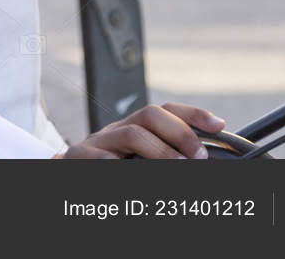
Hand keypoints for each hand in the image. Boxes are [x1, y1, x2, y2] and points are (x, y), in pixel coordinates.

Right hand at [54, 103, 225, 158]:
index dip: (193, 114)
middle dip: (180, 133)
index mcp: (132, 128)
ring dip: (162, 152)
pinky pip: (107, 159)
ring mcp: (97, 143)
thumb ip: (161, 154)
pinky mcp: (80, 157)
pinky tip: (136, 174)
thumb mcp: (136, 161)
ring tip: (180, 167)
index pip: (165, 110)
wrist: (65, 174)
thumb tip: (202, 158)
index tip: (219, 125)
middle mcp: (115, 130)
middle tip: (199, 158)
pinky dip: (124, 167)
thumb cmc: (106, 170)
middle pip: (149, 114)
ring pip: (133, 134)